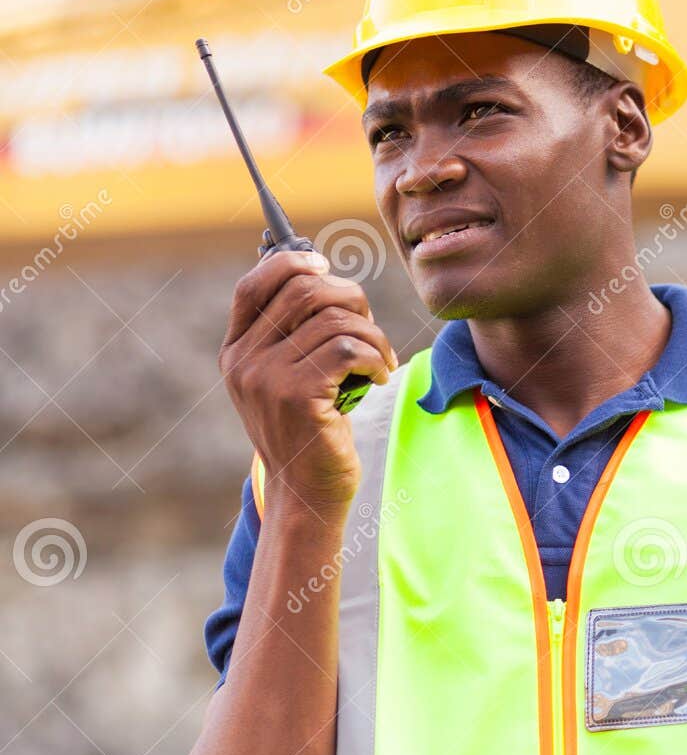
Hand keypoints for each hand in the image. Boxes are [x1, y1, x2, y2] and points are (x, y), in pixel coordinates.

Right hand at [220, 250, 398, 512]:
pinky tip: (381, 376)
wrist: (306, 491)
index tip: (325, 265)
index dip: (292, 263)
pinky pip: (349, 349)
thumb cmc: (310, 430)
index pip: (253, 284)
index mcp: (236, 350)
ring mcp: (266, 378)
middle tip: (370, 327)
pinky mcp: (298, 396)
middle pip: (303, 292)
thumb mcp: (289, 378)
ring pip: (335, 320)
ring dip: (373, 335)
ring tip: (382, 360)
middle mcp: (243, 361)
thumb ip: (294, 334)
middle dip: (350, 298)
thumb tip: (322, 273)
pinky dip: (376, 356)